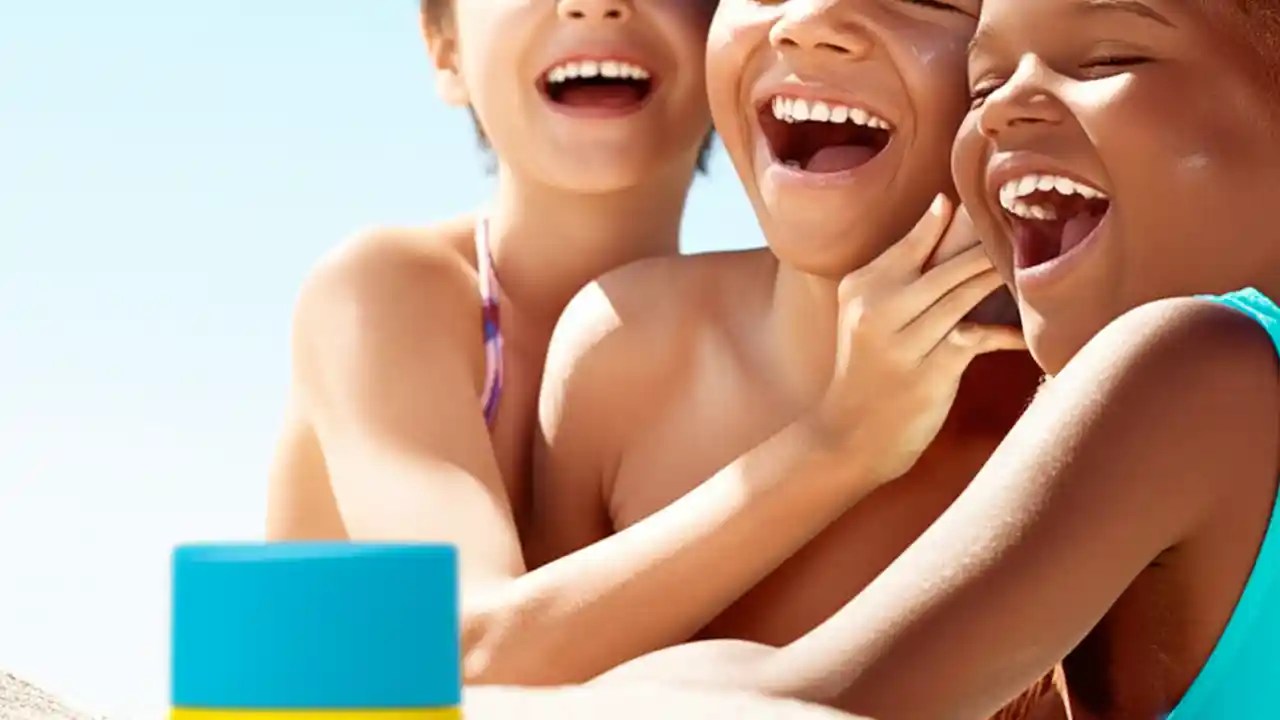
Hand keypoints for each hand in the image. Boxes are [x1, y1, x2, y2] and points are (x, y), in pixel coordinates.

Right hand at [814, 194, 1026, 479]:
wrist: (848, 434)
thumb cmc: (870, 367)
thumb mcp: (869, 314)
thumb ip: (903, 269)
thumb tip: (946, 205)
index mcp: (861, 285)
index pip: (917, 239)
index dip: (960, 220)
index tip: (998, 202)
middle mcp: (877, 308)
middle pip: (946, 264)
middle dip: (990, 245)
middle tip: (1033, 228)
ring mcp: (902, 341)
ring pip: (963, 294)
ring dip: (1001, 278)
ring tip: (1036, 263)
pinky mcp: (929, 372)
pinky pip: (978, 338)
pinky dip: (1007, 332)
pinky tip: (1029, 331)